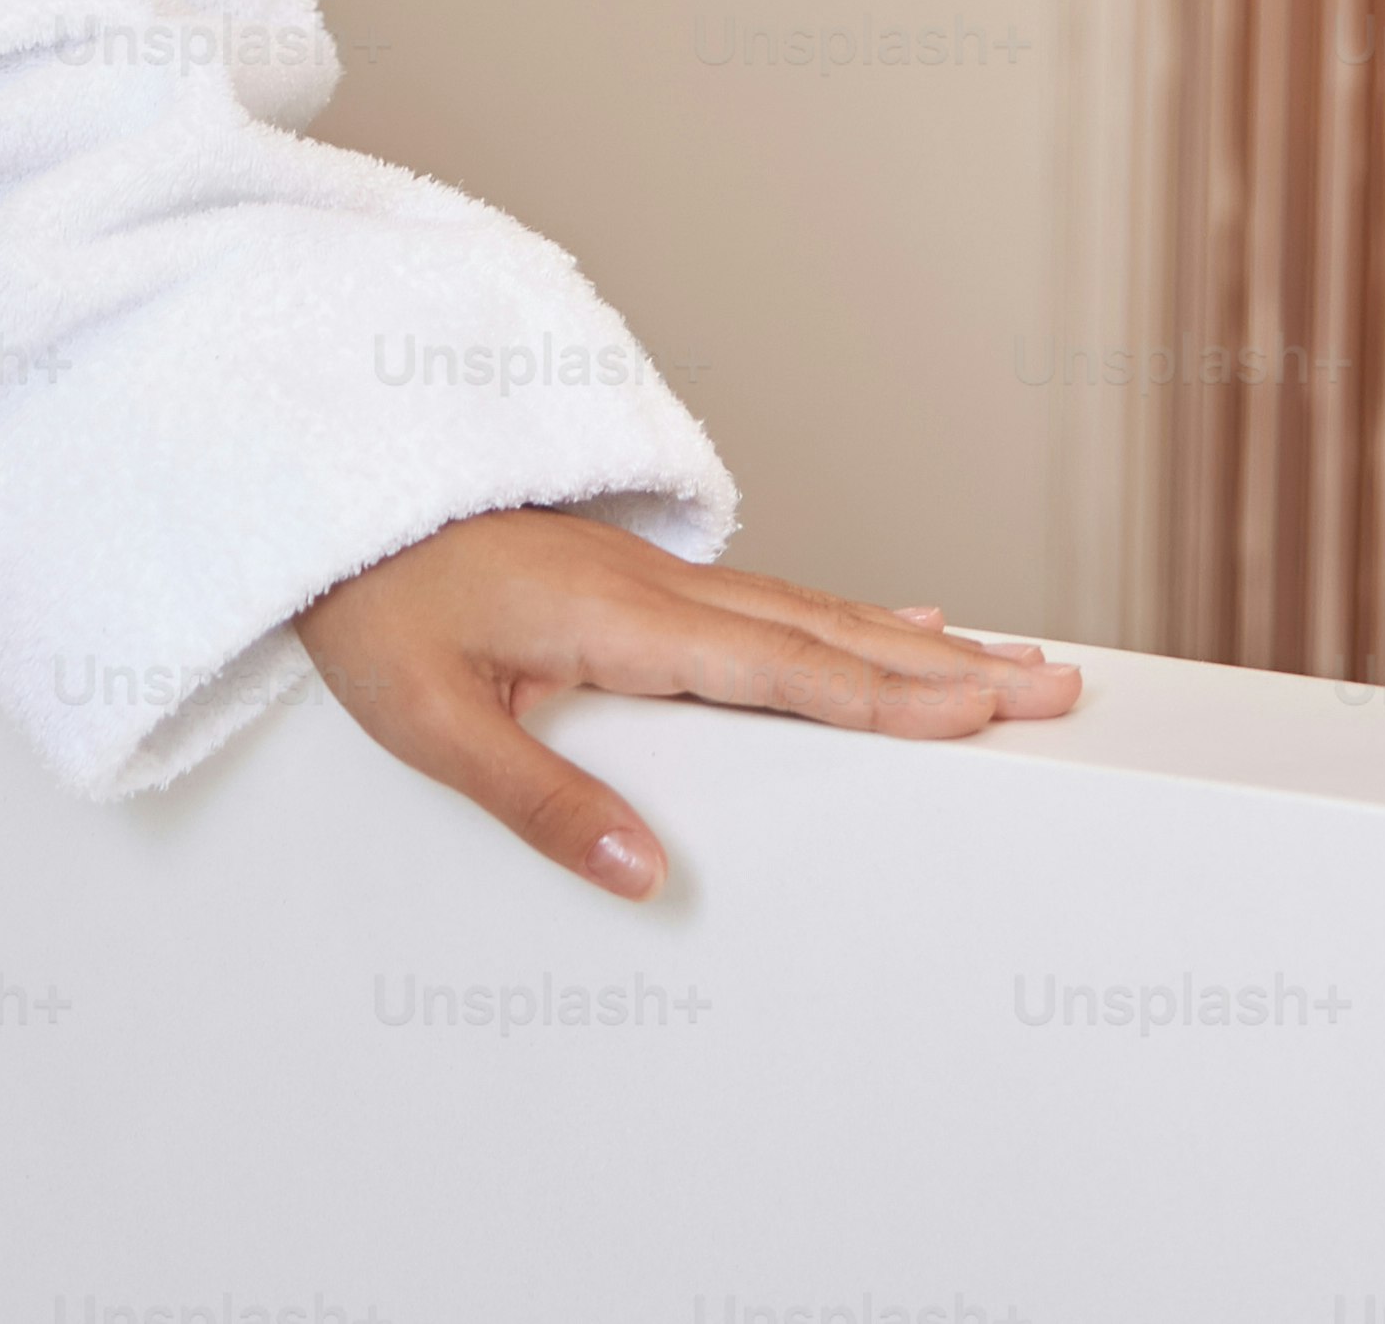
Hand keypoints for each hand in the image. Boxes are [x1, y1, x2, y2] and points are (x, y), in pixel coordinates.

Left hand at [292, 508, 1080, 900]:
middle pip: (832, 635)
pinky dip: (853, 615)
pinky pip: (775, 601)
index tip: (987, 710)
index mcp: (622, 623)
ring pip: (816, 613)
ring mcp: (656, 578)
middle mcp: (660, 591)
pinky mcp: (641, 579)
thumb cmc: (371, 613)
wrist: (326, 507)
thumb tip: (643, 877)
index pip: (786, 670)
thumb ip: (538, 802)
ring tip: (1013, 662)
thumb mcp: (430, 723)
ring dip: (919, 642)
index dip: (890, 697)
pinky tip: (895, 618)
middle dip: (949, 668)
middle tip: (1058, 683)